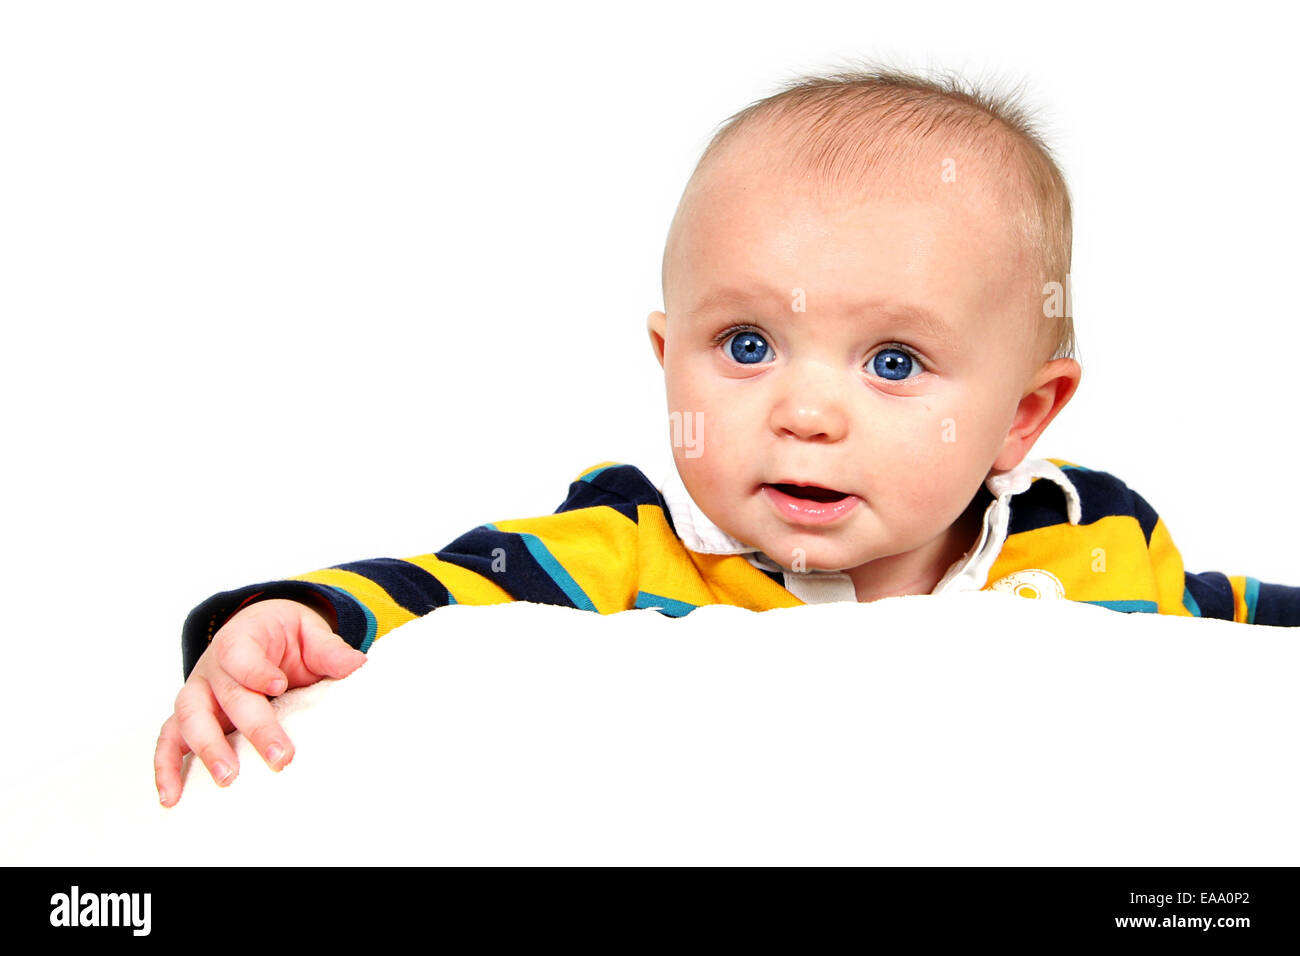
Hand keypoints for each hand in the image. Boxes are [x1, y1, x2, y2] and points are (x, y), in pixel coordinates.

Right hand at [154, 598, 366, 805]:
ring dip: (206, 749)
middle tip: (281, 758)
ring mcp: (197, 694)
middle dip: (254, 727)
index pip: (242, 653)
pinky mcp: (187, 719)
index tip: (278, 686)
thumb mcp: (309, 632)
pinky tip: (172, 797)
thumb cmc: (284, 636)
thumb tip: (357, 665)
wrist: (257, 632)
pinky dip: (165, 768)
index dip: (257, 670)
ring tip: (228, 779)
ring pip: (189, 718)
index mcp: (241, 640)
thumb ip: (329, 650)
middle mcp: (213, 667)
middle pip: (227, 695)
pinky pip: (168, 741)